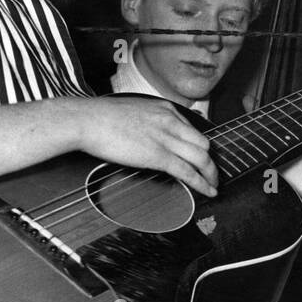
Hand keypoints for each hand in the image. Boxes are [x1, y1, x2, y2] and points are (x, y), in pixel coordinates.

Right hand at [79, 95, 216, 195]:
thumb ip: (149, 121)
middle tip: (211, 173)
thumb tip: (150, 135)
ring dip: (210, 175)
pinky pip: (188, 172)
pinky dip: (202, 183)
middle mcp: (171, 122)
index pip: (193, 130)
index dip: (200, 147)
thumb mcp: (135, 111)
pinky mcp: (158, 155)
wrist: (88, 120)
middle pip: (203, 144)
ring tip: (213, 185)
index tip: (201, 157)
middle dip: (210, 162)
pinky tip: (207, 191)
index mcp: (165, 110)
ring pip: (201, 158)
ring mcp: (166, 139)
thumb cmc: (102, 117)